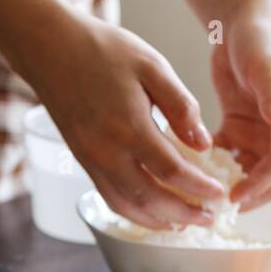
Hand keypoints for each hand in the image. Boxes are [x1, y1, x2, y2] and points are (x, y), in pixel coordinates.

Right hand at [15, 0, 224, 229]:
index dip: (199, 188)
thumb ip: (181, 106)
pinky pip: (109, 197)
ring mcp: (91, 160)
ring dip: (157, 220)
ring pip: (127, 206)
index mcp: (130, 126)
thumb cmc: (103, 50)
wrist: (50, 48)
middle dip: (183, 213)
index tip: (220, 194)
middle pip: (150, 198)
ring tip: (183, 223)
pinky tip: (151, 211)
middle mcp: (107, 151)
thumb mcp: (152, 65)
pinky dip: (133, 212)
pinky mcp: (82, 160)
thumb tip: (203, 144)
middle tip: (209, 219)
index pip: (172, 171)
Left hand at [212, 0, 270, 210]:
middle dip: (246, 196)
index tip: (232, 198)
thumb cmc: (260, 37)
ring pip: (247, 174)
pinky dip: (210, 167)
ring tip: (197, 194)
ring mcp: (260, 133)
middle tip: (212, 208)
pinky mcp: (239, 129)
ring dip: (226, 185)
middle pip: (270, 179)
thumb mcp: (266, 65)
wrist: (243, 19)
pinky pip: (226, 158)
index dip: (259, 185)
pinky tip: (188, 169)